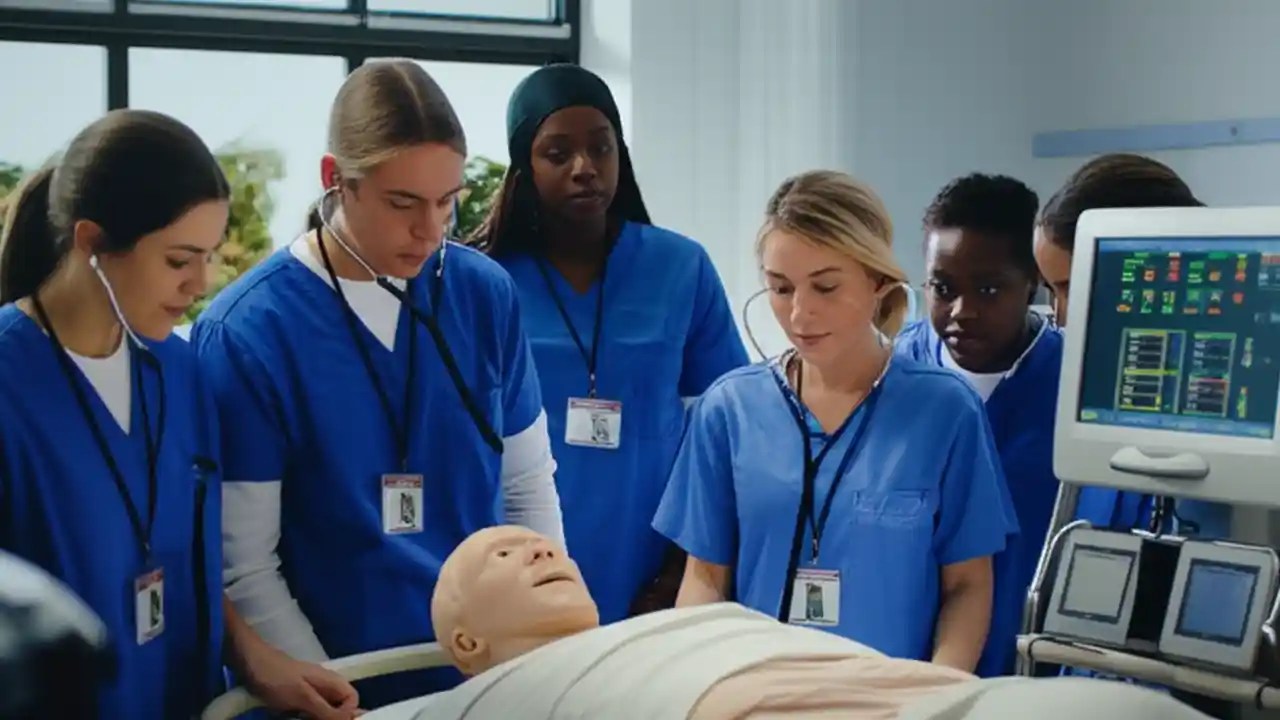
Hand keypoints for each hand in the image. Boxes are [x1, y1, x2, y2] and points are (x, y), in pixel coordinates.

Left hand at [242, 642, 361, 719]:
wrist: (247, 663)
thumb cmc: (276, 678)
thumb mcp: (303, 697)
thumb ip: (326, 710)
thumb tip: (353, 718)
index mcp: (331, 681)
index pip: (352, 699)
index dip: (348, 712)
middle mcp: (323, 686)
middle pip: (337, 708)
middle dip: (327, 718)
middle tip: (308, 719)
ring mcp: (307, 692)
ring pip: (320, 712)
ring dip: (312, 719)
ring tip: (296, 718)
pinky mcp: (293, 698)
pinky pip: (305, 713)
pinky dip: (299, 718)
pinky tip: (288, 718)